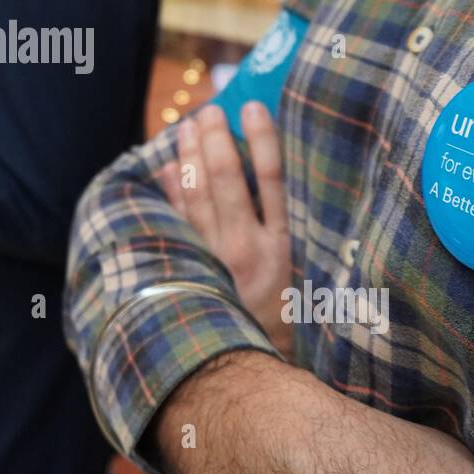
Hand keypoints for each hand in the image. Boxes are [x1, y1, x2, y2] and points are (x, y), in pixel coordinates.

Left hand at [160, 102, 292, 355]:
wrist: (256, 366)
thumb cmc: (289, 318)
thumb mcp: (307, 277)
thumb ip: (296, 231)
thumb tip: (283, 180)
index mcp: (284, 248)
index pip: (273, 181)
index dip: (263, 140)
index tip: (254, 107)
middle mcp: (247, 249)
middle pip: (228, 180)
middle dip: (217, 139)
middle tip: (211, 108)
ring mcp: (215, 259)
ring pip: (198, 196)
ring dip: (190, 156)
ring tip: (187, 125)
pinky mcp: (194, 268)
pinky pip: (178, 221)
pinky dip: (171, 191)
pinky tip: (166, 166)